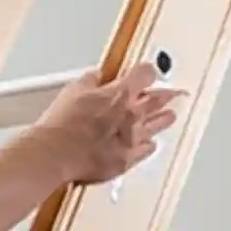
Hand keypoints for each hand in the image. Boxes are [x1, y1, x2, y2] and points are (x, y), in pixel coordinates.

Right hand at [33, 62, 185, 184]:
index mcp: (120, 93)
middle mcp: (131, 115)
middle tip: (174, 93)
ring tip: (171, 116)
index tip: (149, 71)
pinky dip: (148, 146)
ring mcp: (131, 138)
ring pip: (155, 126)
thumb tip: (95, 76)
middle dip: (166, 96)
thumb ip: (90, 81)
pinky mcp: (126, 160)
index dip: (148, 71)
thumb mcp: (74, 90)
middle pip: (158, 101)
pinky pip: (144, 151)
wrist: (57, 152)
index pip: (145, 74)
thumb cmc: (64, 124)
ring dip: (163, 119)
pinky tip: (150, 144)